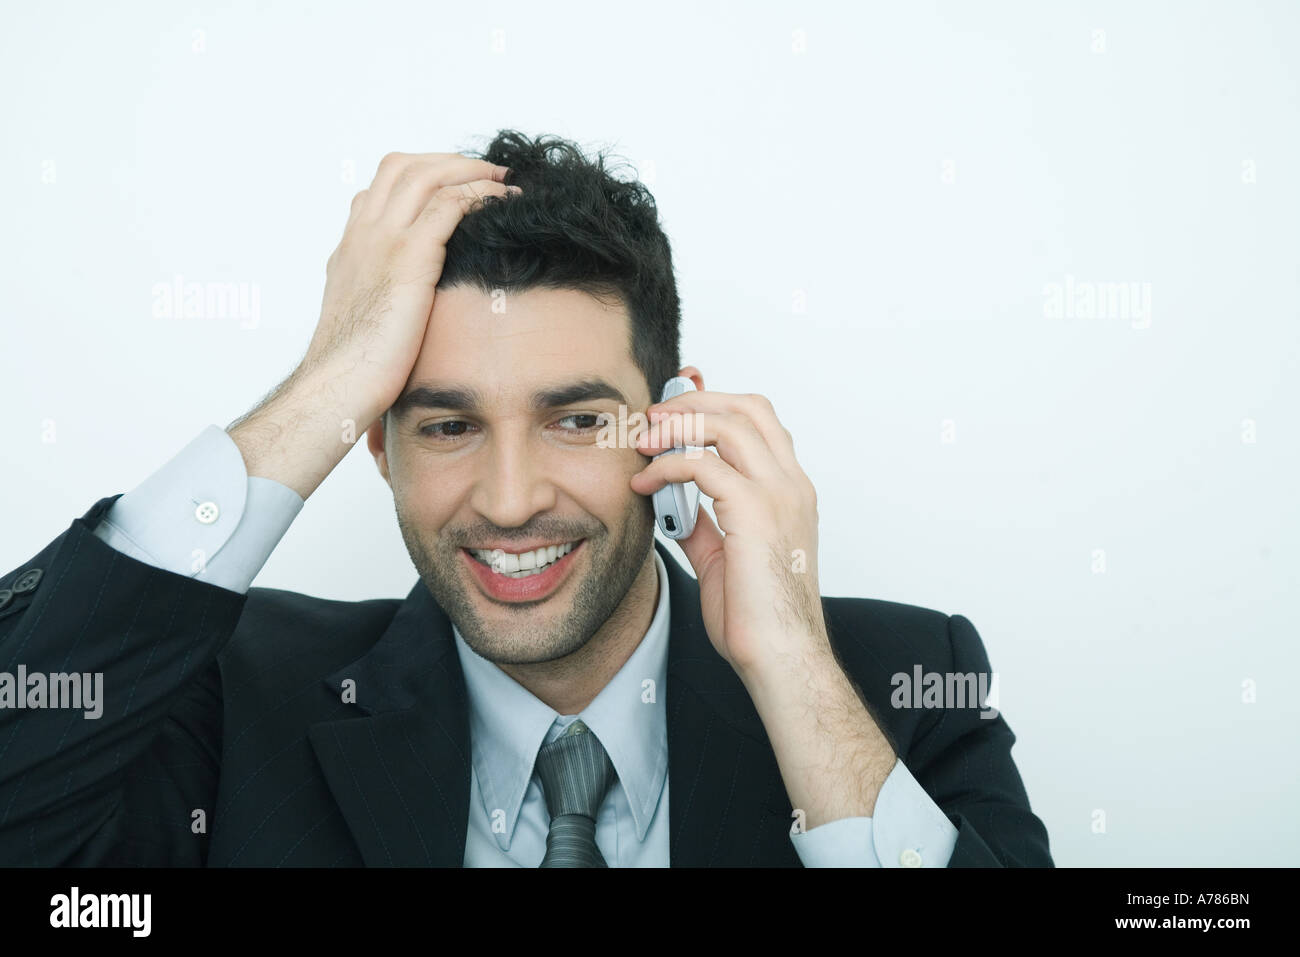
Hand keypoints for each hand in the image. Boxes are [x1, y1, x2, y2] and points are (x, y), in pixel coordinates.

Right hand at [228, 152, 519, 498]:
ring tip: (503, 180)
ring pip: (427, 175)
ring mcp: (383, 241)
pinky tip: (502, 202)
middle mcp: (362, 235)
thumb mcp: (364, 324)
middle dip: (449, 162)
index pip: (380, 188)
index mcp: (351, 248)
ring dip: (470, 171)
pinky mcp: (409, 257)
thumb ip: (381, 302)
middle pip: (403, 167)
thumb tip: (404, 312)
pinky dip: (478, 194)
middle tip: (486, 172)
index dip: (421, 175)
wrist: (336, 387)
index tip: (455, 183)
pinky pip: (450, 204)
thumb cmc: (353, 372)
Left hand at [629, 375, 828, 677]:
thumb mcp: (720, 558)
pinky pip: (703, 464)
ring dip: (678, 424)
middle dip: (694, 401)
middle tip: (652, 415)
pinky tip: (644, 483)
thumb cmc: (757, 619)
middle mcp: (791, 484)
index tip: (673, 405)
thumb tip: (671, 502)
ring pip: (728, 423)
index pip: (759, 422)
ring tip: (644, 440)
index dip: (715, 403)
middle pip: (747, 407)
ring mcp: (779, 494)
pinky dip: (667, 465)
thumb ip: (701, 523)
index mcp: (790, 491)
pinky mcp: (756, 511)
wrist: (780, 657)